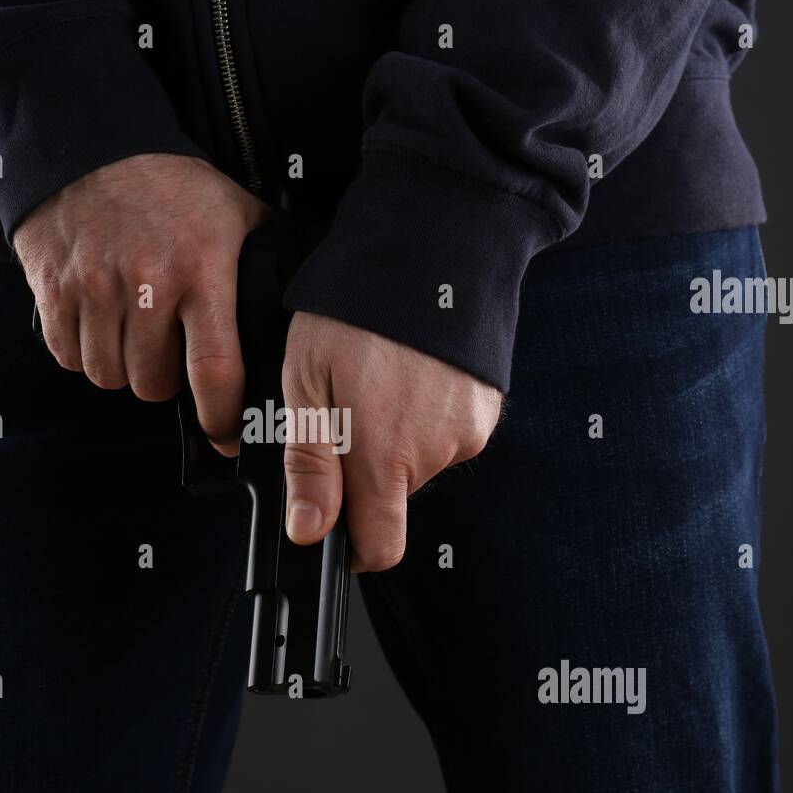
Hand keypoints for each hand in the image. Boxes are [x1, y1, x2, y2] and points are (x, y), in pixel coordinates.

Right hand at [13, 153, 268, 453]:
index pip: (214, 371)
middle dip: (165, 384)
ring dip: (124, 370)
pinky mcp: (54, 291)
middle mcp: (147, 284)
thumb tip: (304, 314)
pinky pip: (70, 357)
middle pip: (153, 384)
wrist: (89, 146)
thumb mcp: (235, 213)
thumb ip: (266, 262)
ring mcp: (95, 289)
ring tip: (135, 339)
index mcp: (202, 270)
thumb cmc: (172, 187)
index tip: (224, 433)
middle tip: (171, 359)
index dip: (220, 416)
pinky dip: (84, 353)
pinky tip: (101, 326)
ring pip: (109, 377)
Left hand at [281, 312, 502, 571]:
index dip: (351, 548)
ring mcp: (468, 430)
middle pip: (394, 499)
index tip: (331, 527)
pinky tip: (408, 374)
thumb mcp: (307, 383)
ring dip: (394, 440)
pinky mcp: (486, 408)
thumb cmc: (356, 309)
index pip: (380, 547)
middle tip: (342, 409)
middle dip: (365, 472)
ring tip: (376, 380)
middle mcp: (436, 453)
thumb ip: (311, 464)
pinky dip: (423, 415)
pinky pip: (446, 432)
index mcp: (386, 456)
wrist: (432, 245)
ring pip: (419, 463)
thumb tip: (309, 533)